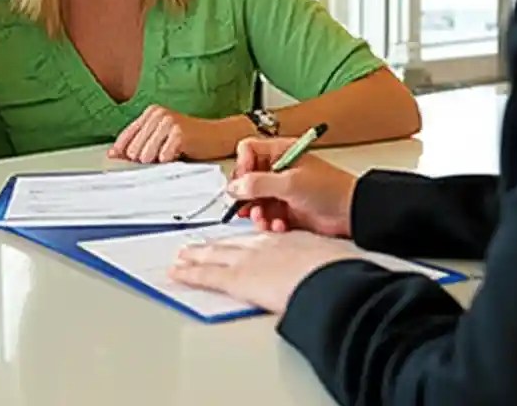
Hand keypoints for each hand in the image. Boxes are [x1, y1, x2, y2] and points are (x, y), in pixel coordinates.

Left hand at [108, 105, 247, 162]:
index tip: (115, 159)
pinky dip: (170, 161)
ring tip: (171, 154)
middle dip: (145, 159)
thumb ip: (140, 143)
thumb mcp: (162, 138)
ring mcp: (168, 122)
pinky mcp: (179, 132)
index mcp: (151, 113)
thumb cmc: (192, 139)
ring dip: (158, 161)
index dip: (120, 151)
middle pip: (134, 149)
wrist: (219, 136)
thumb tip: (115, 154)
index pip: (126, 136)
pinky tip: (180, 153)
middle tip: (162, 155)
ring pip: (146, 155)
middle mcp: (158, 114)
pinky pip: (163, 157)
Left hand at [168, 230, 361, 313]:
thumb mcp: (333, 262)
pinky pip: (206, 276)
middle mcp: (264, 245)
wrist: (331, 277)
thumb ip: (323, 266)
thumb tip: (327, 275)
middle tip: (198, 246)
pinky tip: (176, 274)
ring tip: (182, 257)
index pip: (261, 238)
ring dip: (196, 256)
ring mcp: (248, 260)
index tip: (239, 242)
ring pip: (214, 256)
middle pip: (233, 243)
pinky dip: (189, 274)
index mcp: (289, 240)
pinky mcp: (237, 278)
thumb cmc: (339, 272)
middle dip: (214, 245)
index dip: (246, 241)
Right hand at [228, 137, 357, 236]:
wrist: (352, 214)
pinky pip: (267, 216)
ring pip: (255, 200)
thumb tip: (234, 186)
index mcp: (281, 152)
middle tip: (246, 206)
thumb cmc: (331, 190)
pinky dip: (270, 223)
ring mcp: (283, 190)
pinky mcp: (287, 210)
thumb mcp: (290, 183)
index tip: (243, 182)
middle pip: (248, 178)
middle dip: (246, 195)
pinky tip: (279, 226)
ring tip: (263, 220)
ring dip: (257, 213)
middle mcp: (280, 169)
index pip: (248, 151)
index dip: (242, 166)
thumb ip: (258, 183)